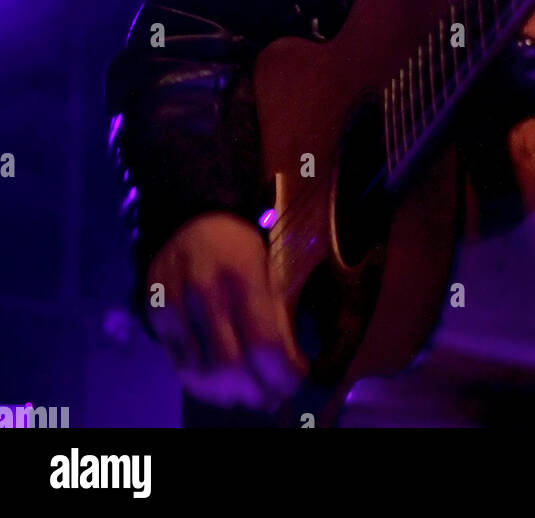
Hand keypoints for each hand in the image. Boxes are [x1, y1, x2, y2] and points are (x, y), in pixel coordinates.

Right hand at [145, 211, 308, 410]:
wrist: (187, 221)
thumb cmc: (236, 248)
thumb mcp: (265, 270)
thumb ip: (275, 316)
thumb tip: (289, 367)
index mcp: (243, 275)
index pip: (263, 342)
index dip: (281, 374)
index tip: (295, 381)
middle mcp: (206, 291)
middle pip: (231, 365)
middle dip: (256, 390)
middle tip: (271, 395)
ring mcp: (176, 305)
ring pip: (202, 371)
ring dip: (229, 392)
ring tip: (248, 392)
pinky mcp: (156, 315)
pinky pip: (179, 363)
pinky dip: (202, 382)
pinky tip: (219, 382)